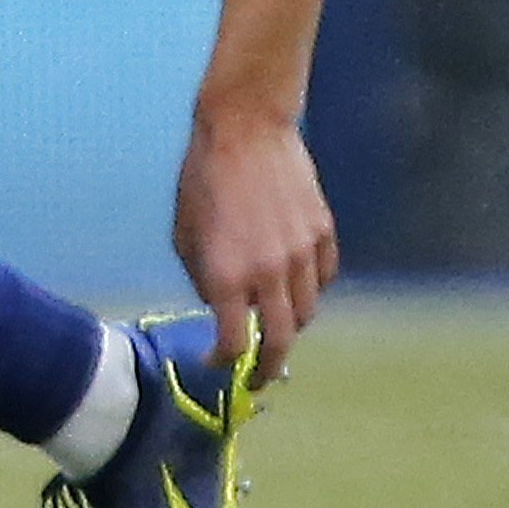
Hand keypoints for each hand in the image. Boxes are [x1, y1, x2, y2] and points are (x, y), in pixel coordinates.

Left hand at [171, 105, 335, 381]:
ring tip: (274, 326)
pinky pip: (323, 279)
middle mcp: (268, 272)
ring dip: (289, 327)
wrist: (246, 129)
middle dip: (268, 368)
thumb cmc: (203, 177)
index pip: (233, 342)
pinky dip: (310, 291)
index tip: (218, 364)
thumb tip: (218, 305)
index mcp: (227, 275)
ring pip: (306, 313)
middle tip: (259, 378)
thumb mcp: (184, 232)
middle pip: (279, 341)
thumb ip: (202, 277)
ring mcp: (302, 254)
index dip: (224, 361)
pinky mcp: (324, 233)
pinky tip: (295, 286)